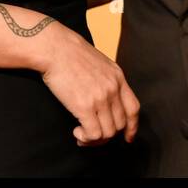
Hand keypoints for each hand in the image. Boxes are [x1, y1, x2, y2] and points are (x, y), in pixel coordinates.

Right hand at [36, 23, 139, 145]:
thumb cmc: (70, 53)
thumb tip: (106, 100)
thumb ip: (107, 80)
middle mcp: (113, 88)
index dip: (132, 127)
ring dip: (95, 140)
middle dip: (107, 135)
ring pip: (107, 133)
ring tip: (82, 134)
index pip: (133, 108)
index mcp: (118, 77)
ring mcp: (101, 98)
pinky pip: (93, 134)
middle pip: (120, 124)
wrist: (54, 48)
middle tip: (92, 135)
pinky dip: (86, 138)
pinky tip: (77, 131)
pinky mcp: (85, 106)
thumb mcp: (99, 62)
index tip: (127, 137)